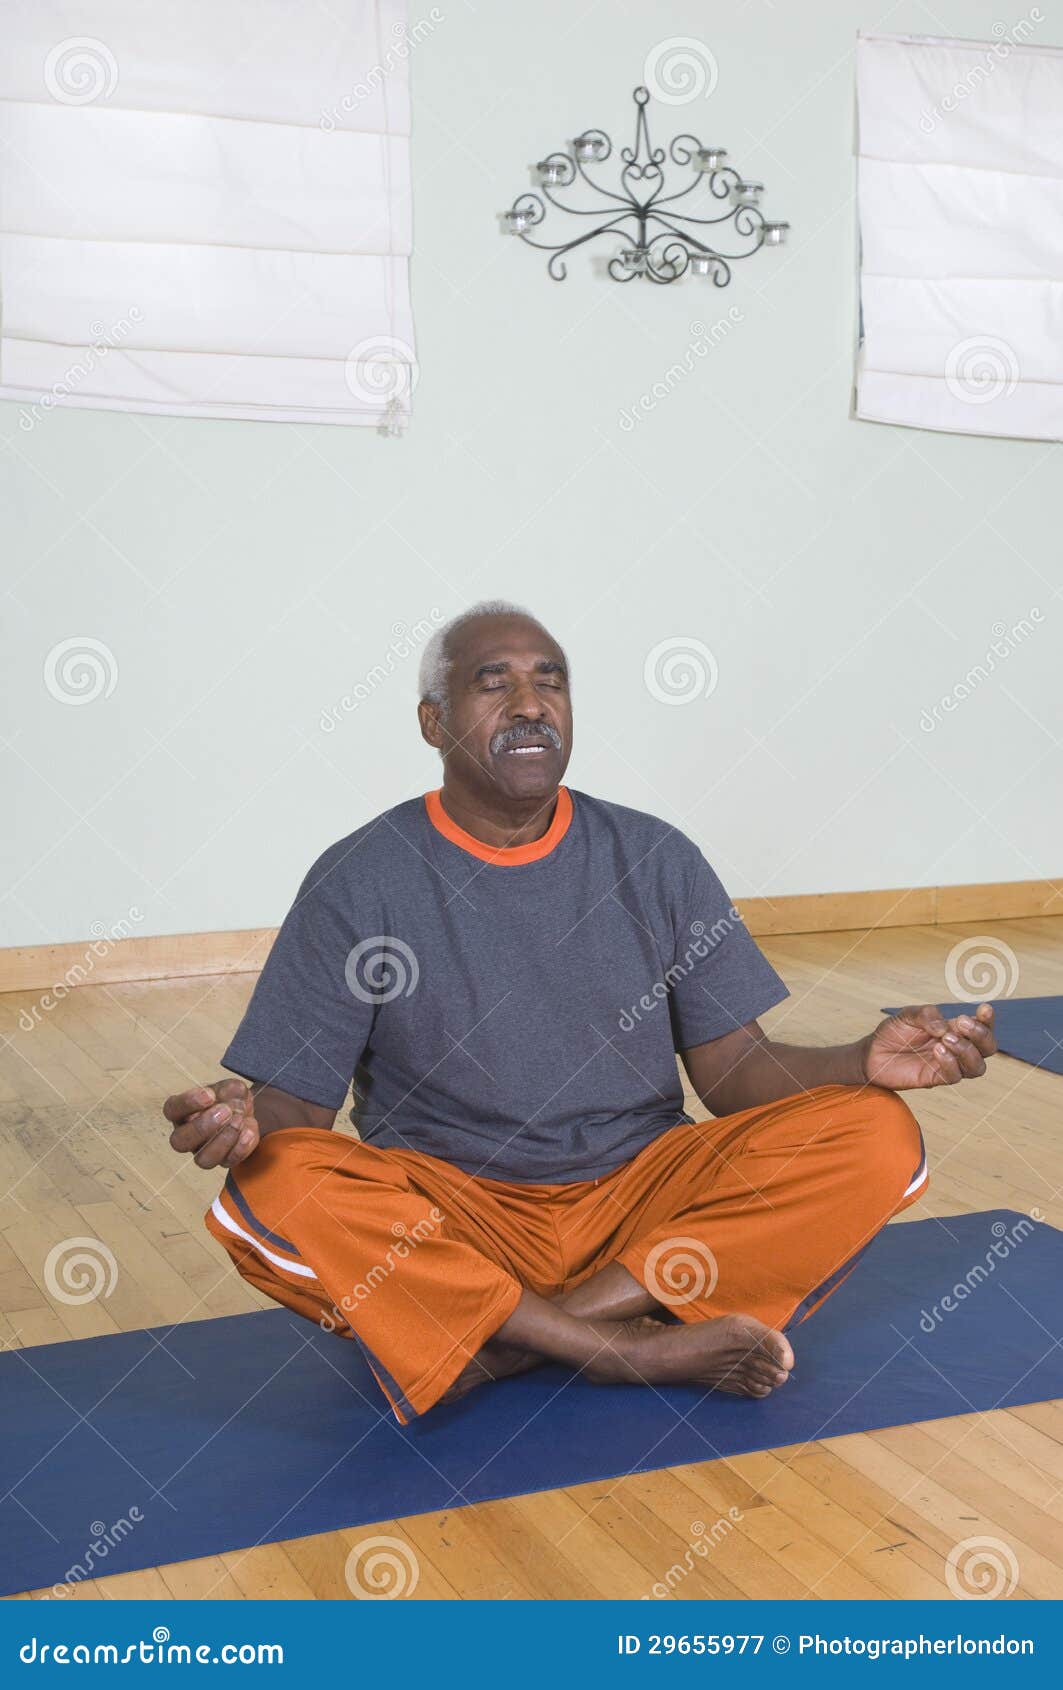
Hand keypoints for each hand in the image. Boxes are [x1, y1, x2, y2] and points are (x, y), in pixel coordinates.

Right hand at [163, 1078, 259, 1168]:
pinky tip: (248, 1132)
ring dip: (222, 1140)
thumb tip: (230, 1104)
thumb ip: (229, 1090)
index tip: (210, 1095)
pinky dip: (240, 1148)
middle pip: (179, 1142)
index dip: (188, 1103)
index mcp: (181, 1112)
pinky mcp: (224, 1160)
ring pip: (202, 1160)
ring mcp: (203, 1152)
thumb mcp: (230, 1086)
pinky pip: (228, 1162)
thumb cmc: (229, 1097)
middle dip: (202, 1127)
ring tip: (238, 1121)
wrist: (246, 1111)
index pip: (172, 1109)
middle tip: (225, 1111)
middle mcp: (187, 1136)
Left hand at [862, 1003, 996, 1090]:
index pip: (982, 1027)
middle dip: (982, 1035)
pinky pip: (955, 1076)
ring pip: (977, 1066)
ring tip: (946, 1039)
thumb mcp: (908, 1015)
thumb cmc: (893, 1032)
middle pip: (988, 1048)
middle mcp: (956, 1048)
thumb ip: (927, 1015)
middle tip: (962, 1023)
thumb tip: (945, 1027)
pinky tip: (937, 1050)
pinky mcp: (935, 1079)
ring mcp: (948, 1065)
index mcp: (954, 1029)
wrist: (872, 1053)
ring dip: (967, 1051)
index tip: (984, 1008)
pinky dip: (950, 1063)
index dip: (988, 1019)